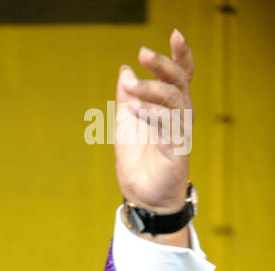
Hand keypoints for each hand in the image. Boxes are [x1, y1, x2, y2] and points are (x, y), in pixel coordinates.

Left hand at [115, 29, 192, 214]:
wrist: (143, 199)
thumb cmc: (139, 162)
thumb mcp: (126, 124)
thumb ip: (127, 98)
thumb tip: (124, 69)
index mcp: (170, 107)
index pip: (182, 75)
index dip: (181, 54)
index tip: (174, 35)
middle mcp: (179, 116)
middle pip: (179, 81)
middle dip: (162, 64)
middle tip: (143, 52)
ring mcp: (180, 133)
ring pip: (174, 100)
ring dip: (152, 89)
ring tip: (130, 85)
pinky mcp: (177, 151)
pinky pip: (168, 127)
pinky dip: (151, 115)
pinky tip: (134, 109)